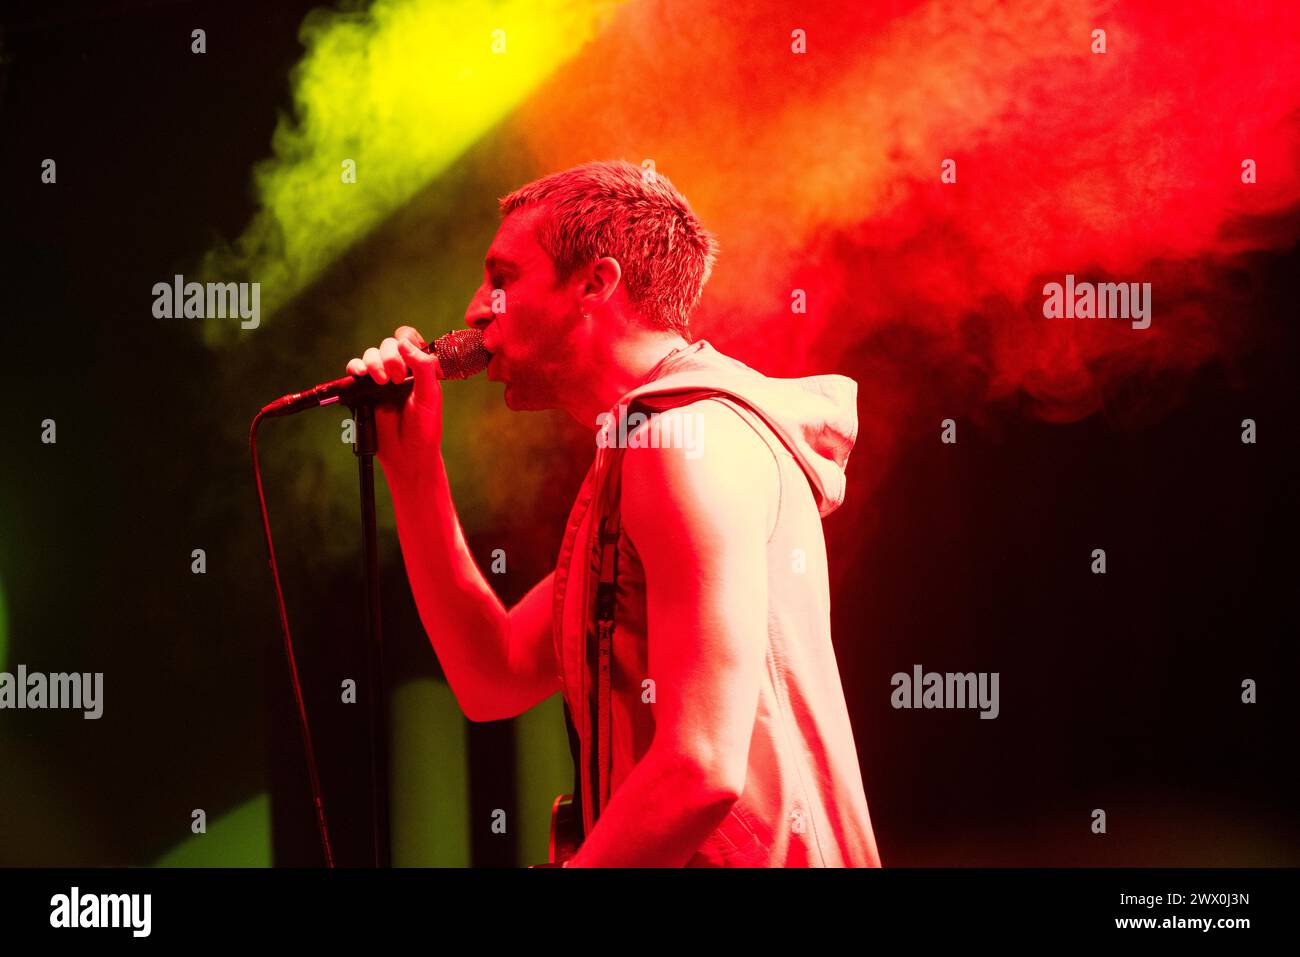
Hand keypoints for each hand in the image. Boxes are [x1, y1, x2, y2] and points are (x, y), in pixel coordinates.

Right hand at [346, 326, 443, 483]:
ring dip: (374, 362)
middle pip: (388, 345)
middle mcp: (400, 371)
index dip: (406, 340)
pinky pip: (355, 370)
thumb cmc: (424, 428)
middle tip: (398, 379)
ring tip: (381, 381)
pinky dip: (355, 367)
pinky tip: (360, 374)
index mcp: (419, 369)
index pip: (409, 340)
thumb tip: (404, 342)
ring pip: (371, 355)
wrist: (406, 455)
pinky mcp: (364, 391)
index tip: (407, 351)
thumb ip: (422, 367)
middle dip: (391, 357)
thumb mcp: (430, 395)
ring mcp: (381, 380)